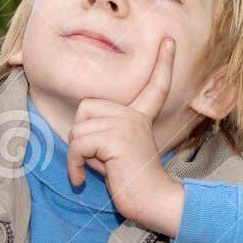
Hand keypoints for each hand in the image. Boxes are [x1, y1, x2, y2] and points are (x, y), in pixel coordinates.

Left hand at [66, 36, 184, 233]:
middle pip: (85, 109)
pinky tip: (82, 179)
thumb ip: (101, 135)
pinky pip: (77, 144)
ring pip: (78, 130)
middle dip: (81, 136)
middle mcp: (134, 116)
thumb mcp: (113, 153)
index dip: (163, 63)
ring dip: (77, 155)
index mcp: (139, 117)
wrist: (151, 202)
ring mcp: (126, 125)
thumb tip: (76, 133)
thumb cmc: (129, 183)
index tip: (169, 40)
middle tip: (97, 158)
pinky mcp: (116, 139)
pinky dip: (73, 164)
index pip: (153, 86)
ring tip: (94, 169)